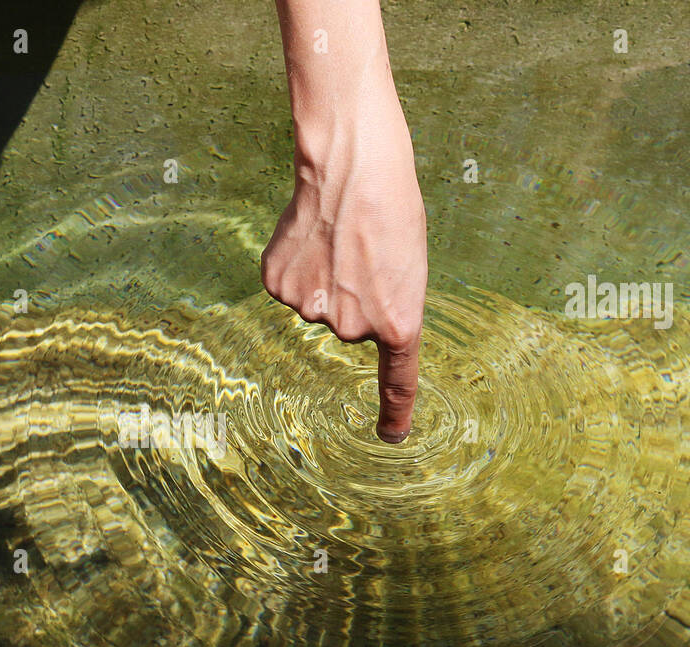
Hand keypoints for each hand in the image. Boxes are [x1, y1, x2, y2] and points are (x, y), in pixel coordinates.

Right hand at [262, 12, 426, 442]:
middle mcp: (354, 328)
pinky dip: (297, 267)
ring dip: (324, 278)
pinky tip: (309, 237)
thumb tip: (345, 316)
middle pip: (351, 326)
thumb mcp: (409, 264)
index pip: (397, 381)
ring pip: (318, 305)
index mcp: (399, 322)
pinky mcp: (280, 288)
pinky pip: (290, 287)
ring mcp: (312, 310)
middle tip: (363, 252)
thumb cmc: (392, 207)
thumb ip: (388, 303)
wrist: (350, 167)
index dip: (396, 412)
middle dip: (355, 295)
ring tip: (337, 237)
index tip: (392, 437)